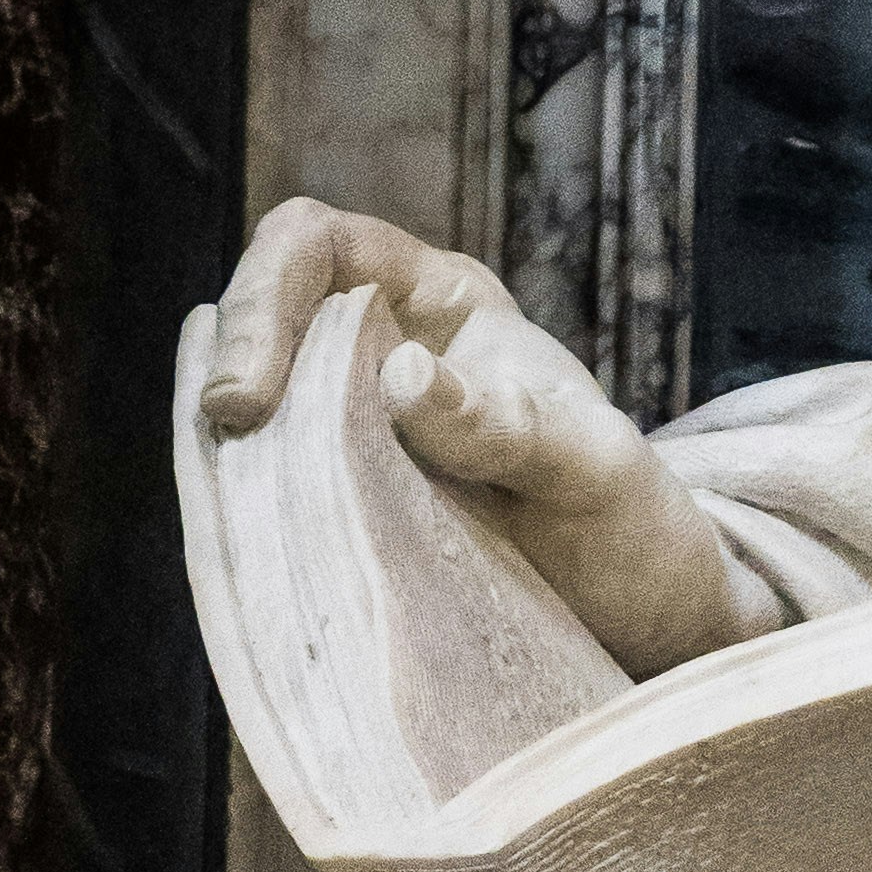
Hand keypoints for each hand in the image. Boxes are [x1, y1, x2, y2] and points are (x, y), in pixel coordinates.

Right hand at [199, 196, 753, 674]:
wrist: (647, 624)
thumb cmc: (631, 528)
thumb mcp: (593, 471)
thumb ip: (507, 423)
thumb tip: (403, 375)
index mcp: (445, 304)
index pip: (318, 246)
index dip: (267, 296)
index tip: (254, 390)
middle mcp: (385, 350)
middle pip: (262, 316)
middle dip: (231, 364)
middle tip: (228, 434)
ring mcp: (356, 429)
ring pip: (250, 403)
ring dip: (224, 438)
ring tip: (226, 488)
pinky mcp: (343, 505)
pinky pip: (267, 483)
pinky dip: (244, 498)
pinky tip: (242, 529)